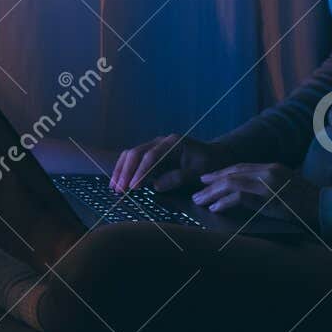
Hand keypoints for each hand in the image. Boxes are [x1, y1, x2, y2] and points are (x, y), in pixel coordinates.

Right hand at [109, 134, 233, 194]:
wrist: (217, 155)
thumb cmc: (210, 164)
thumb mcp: (199, 172)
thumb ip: (178, 178)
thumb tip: (156, 185)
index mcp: (173, 143)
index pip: (151, 156)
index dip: (141, 172)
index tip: (133, 187)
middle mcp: (161, 141)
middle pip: (136, 152)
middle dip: (126, 172)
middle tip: (119, 190)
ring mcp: (155, 146)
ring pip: (131, 154)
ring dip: (121, 171)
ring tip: (114, 188)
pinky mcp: (152, 154)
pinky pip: (134, 160)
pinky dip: (125, 170)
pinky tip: (118, 182)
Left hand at [192, 162, 320, 222]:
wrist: (327, 208)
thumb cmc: (308, 203)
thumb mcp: (286, 188)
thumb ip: (268, 187)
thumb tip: (246, 194)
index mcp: (272, 167)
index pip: (240, 167)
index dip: (221, 173)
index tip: (207, 179)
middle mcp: (269, 171)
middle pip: (233, 173)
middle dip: (212, 182)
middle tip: (197, 190)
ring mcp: (269, 182)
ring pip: (232, 183)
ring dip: (213, 193)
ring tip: (200, 200)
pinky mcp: (269, 196)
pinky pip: (240, 196)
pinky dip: (225, 202)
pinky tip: (215, 208)